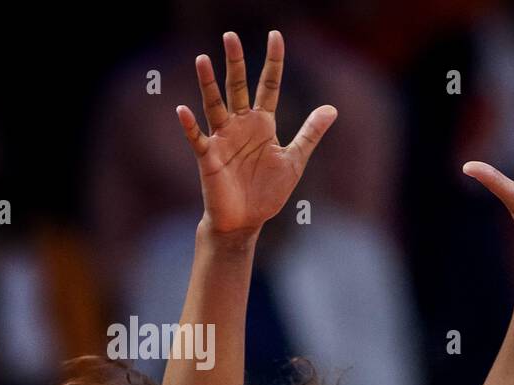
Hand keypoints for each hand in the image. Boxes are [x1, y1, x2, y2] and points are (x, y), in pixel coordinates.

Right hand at [176, 30, 336, 235]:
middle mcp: (240, 125)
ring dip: (208, 84)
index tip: (276, 36)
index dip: (273, 62)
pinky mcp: (208, 157)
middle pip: (237, 87)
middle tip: (230, 35)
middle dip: (235, 63)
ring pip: (214, 105)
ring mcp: (222, 139)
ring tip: (203, 59)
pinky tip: (182, 109)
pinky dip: (190, 125)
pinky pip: (197, 138)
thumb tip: (332, 108)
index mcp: (262, 124)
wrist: (246, 220)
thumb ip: (310, 133)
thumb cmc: (267, 190)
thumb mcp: (295, 159)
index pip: (268, 85)